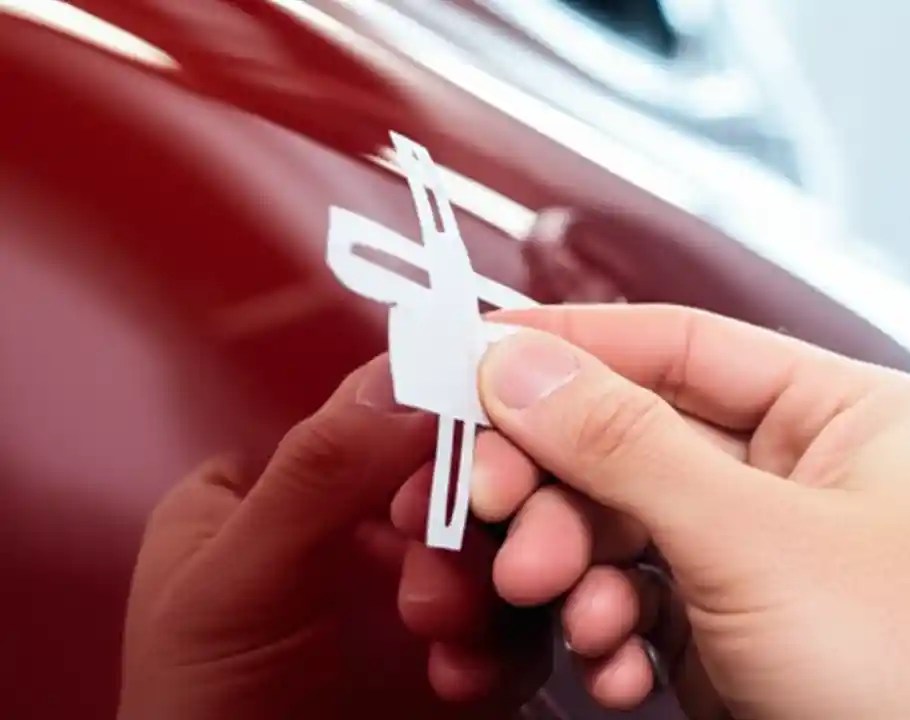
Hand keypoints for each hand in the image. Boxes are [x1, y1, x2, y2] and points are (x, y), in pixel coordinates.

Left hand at [119, 357, 548, 719]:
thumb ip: (313, 476)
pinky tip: (462, 680)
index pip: (389, 411)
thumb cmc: (199, 713)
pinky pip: (529, 625)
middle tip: (444, 578)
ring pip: (512, 546)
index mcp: (297, 484)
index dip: (445, 418)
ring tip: (449, 643)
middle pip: (472, 476)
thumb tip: (405, 379)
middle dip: (479, 518)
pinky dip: (510, 648)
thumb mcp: (233, 582)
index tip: (475, 449)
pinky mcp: (472, 658)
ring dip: (498, 586)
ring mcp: (426, 592)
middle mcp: (370, 528)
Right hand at [473, 304, 909, 719]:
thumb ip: (629, 447)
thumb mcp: (760, 542)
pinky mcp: (750, 642)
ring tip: (555, 603)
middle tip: (490, 509)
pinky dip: (615, 634)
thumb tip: (523, 366)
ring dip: (580, 570)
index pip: (683, 346)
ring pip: (634, 534)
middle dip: (563, 487)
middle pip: (642, 444)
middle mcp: (811, 481)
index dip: (575, 347)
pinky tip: (614, 665)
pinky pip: (651, 610)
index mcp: (847, 417)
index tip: (477, 358)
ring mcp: (778, 566)